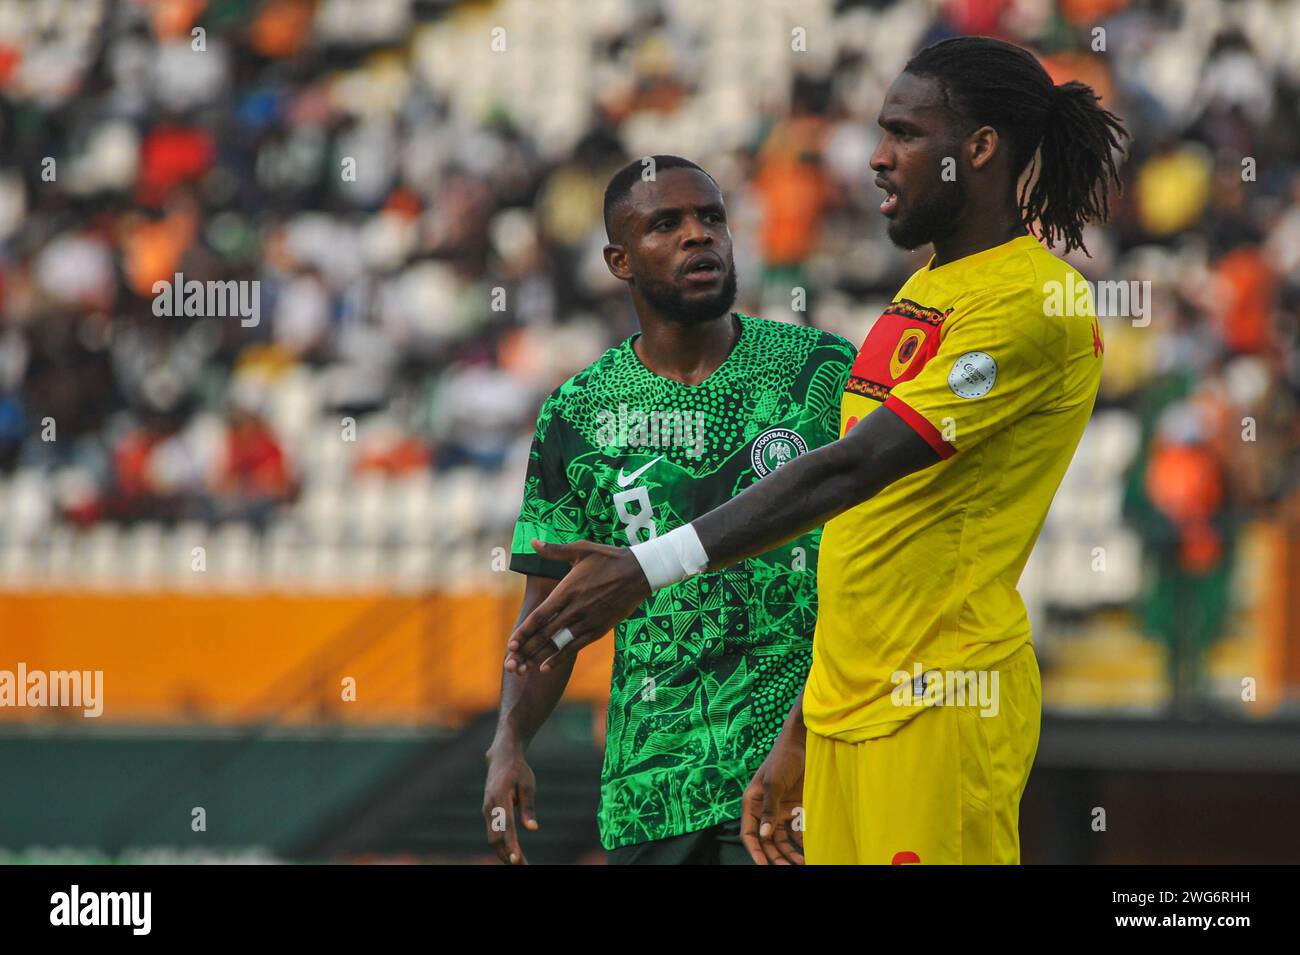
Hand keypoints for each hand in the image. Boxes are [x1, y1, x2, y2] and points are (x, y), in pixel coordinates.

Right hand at [482, 739, 537, 864]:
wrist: (501, 757)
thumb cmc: (518, 771)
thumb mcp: (527, 785)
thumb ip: (528, 807)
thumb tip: (533, 829)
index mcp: (500, 797)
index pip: (506, 826)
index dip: (510, 844)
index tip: (517, 859)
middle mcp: (490, 806)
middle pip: (495, 837)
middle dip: (507, 854)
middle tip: (522, 866)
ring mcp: (486, 810)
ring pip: (492, 838)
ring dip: (504, 853)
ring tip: (519, 864)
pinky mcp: (488, 812)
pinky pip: (493, 833)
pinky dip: (501, 845)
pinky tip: (512, 854)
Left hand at [504, 539, 649, 672]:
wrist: (641, 572)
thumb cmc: (609, 558)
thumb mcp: (582, 549)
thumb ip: (555, 551)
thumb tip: (532, 542)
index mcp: (568, 590)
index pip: (541, 615)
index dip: (524, 631)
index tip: (511, 643)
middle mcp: (576, 608)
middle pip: (546, 633)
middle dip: (527, 649)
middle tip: (510, 662)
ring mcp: (589, 620)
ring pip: (559, 643)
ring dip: (540, 656)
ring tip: (524, 668)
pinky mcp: (600, 629)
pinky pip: (576, 647)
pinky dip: (560, 657)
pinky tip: (546, 667)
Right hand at [741, 727, 805, 864]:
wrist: (805, 741)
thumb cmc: (783, 757)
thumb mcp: (773, 783)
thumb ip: (769, 811)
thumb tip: (763, 835)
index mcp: (752, 803)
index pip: (749, 834)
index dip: (755, 851)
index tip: (763, 866)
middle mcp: (765, 809)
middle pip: (767, 841)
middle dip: (776, 857)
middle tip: (788, 869)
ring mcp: (782, 809)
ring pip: (784, 839)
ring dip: (791, 853)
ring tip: (802, 863)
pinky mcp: (797, 808)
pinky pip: (798, 830)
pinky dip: (803, 842)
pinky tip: (810, 851)